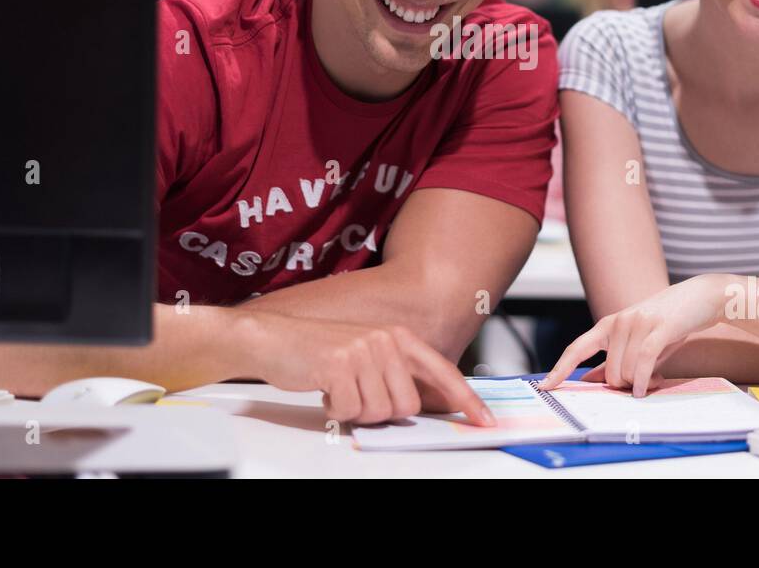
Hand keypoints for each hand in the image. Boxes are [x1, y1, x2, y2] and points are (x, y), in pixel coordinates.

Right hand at [250, 313, 495, 426]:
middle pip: (407, 406)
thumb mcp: (367, 356)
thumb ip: (398, 376)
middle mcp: (386, 340)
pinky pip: (350, 411)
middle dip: (381, 411)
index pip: (443, 372)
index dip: (466, 400)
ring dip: (356, 411)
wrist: (273, 339)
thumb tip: (429, 405)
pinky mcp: (340, 363)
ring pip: (379, 412)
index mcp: (398, 337)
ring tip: (340, 389)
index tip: (485, 421)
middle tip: (358, 395)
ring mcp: (364, 350)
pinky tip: (325, 389)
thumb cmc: (318, 353)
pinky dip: (335, 409)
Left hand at [538, 274, 729, 396]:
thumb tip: (589, 380)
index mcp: (608, 325)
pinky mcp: (658, 328)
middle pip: (610, 373)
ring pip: (627, 371)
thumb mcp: (636, 341)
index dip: (559, 369)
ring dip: (641, 383)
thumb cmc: (666, 324)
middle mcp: (618, 322)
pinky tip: (648, 388)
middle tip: (645, 382)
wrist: (699, 298)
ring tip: (656, 376)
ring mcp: (638, 323)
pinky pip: (643, 362)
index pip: (577, 348)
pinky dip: (644, 381)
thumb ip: (613, 360)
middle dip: (626, 386)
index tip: (545, 386)